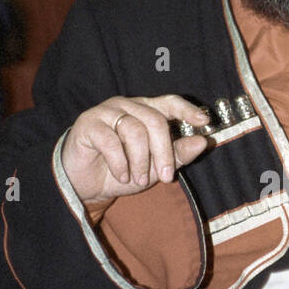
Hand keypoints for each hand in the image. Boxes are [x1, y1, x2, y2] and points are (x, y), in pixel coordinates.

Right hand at [61, 95, 207, 204]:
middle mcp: (127, 106)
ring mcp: (107, 112)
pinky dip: (120, 162)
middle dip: (164, 152)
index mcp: (145, 111)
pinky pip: (110, 140)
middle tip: (165, 177)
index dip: (187, 109)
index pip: (169, 102)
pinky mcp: (88, 123)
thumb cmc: (121, 172)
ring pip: (134, 130)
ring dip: (140, 161)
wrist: (84, 185)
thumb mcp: (154, 168)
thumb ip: (178, 154)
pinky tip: (121, 176)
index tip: (204, 122)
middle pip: (155, 120)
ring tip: (137, 180)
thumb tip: (202, 142)